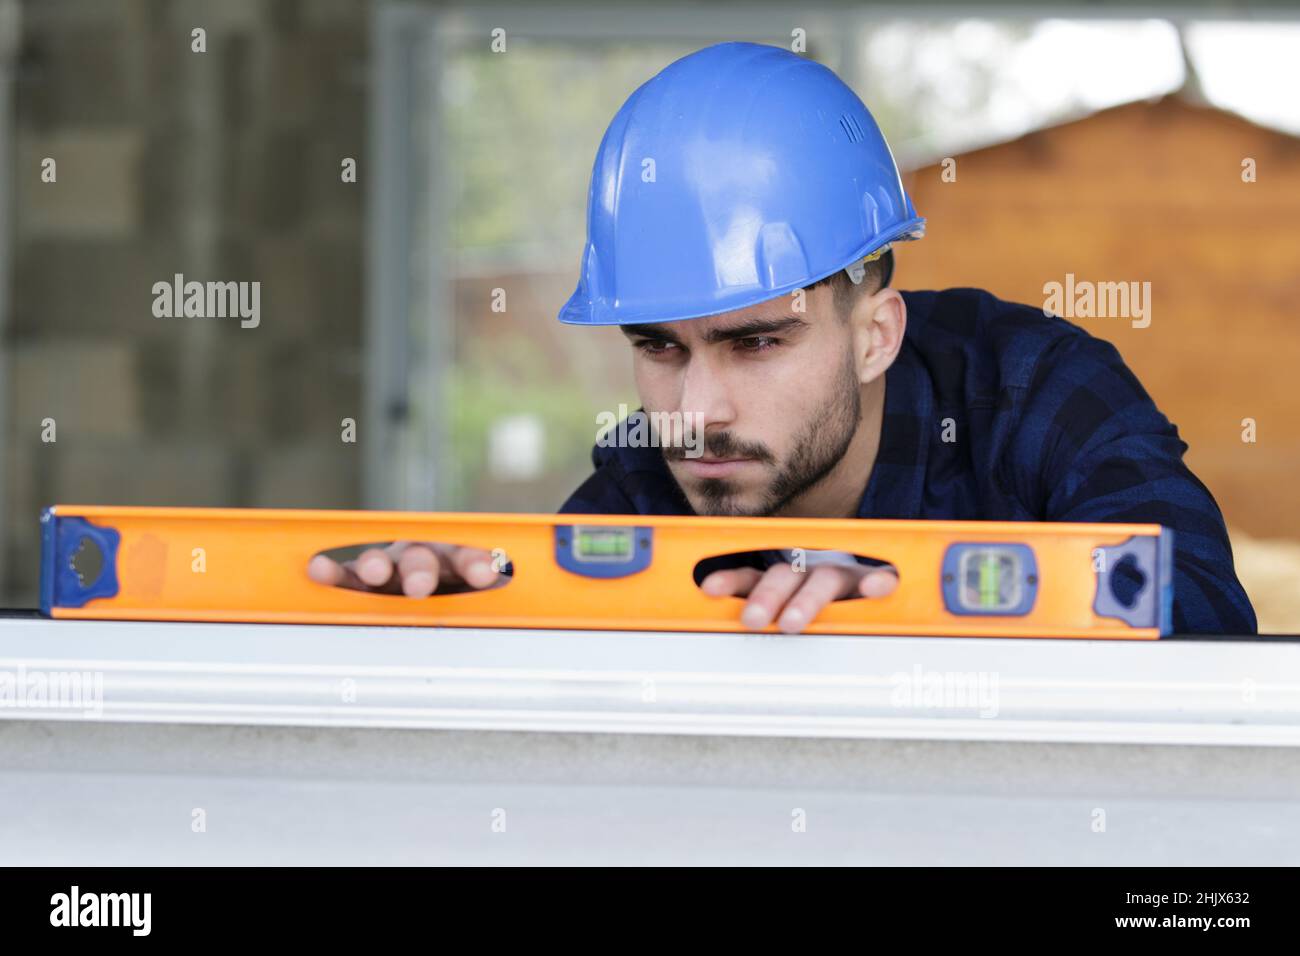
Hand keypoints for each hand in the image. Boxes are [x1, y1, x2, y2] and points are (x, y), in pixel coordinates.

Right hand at [307, 540, 500, 596]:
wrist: (439, 586)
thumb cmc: (461, 596)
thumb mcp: (481, 602)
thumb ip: (490, 608)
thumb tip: (520, 625)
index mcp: (458, 559)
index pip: (468, 556)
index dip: (475, 563)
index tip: (484, 574)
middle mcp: (423, 558)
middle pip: (422, 557)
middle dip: (422, 570)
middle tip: (420, 586)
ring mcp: (391, 567)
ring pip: (382, 562)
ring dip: (377, 566)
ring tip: (373, 572)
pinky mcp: (362, 580)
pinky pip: (346, 576)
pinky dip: (334, 573)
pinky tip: (318, 569)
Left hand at [699, 561, 897, 633]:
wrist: (865, 589)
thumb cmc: (812, 606)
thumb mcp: (780, 614)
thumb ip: (756, 620)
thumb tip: (718, 629)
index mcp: (782, 580)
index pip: (751, 576)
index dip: (731, 581)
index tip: (710, 589)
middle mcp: (809, 573)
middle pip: (785, 576)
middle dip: (765, 596)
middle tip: (751, 619)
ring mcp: (844, 578)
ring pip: (825, 580)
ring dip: (807, 599)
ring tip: (791, 623)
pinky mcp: (876, 585)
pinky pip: (881, 580)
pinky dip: (878, 583)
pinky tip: (874, 590)